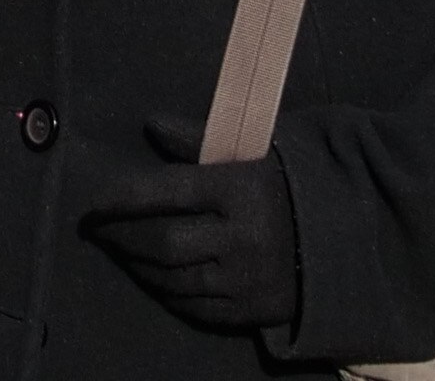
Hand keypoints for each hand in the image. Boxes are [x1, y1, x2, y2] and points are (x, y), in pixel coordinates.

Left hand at [82, 117, 298, 330]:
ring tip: (119, 252)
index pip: (165, 192)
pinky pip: (196, 308)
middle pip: (164, 243)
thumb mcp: (249, 153)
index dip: (121, 199)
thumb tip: (151, 124)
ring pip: (174, 280)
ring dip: (137, 267)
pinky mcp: (253, 310)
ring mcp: (249, 279)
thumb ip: (197, 139)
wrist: (342, 237)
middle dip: (122, 238)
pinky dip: (166, 294)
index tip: (92, 204)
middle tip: (97, 231)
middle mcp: (244, 237)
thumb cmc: (284, 185)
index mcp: (241, 188)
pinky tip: (151, 278)